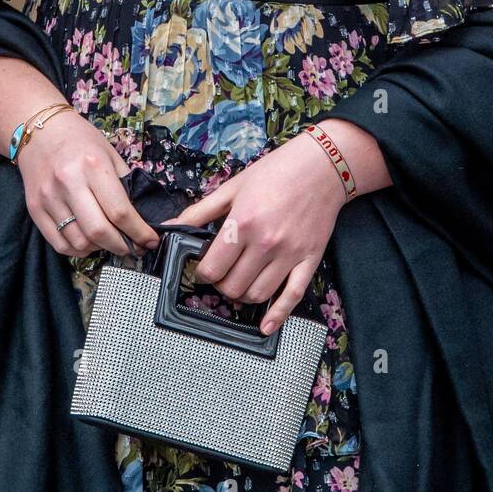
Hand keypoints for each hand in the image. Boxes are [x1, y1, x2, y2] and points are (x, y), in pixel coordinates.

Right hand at [17, 110, 161, 259]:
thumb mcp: (109, 153)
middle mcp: (69, 182)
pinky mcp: (35, 209)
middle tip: (134, 247)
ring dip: (100, 249)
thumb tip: (142, 215)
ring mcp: (49, 198)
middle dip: (122, 246)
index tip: (151, 240)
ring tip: (111, 241)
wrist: (39, 131)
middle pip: (99, 231)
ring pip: (79, 242)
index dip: (139, 232)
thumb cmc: (79, 139)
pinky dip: (78, 250)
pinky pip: (58, 244)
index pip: (120, 211)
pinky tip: (89, 242)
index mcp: (93, 165)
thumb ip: (124, 183)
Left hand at [161, 130, 346, 334]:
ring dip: (243, 296)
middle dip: (221, 284)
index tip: (205, 265)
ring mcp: (289, 254)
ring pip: (257, 295)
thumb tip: (169, 227)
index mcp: (243, 222)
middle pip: (232, 286)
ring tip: (240, 282)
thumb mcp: (234, 186)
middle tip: (222, 273)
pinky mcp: (309, 259)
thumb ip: (200, 211)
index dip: (202, 271)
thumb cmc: (277, 171)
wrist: (323, 165)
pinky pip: (293, 296)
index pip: (212, 268)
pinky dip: (278, 315)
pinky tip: (266, 326)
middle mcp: (266, 242)